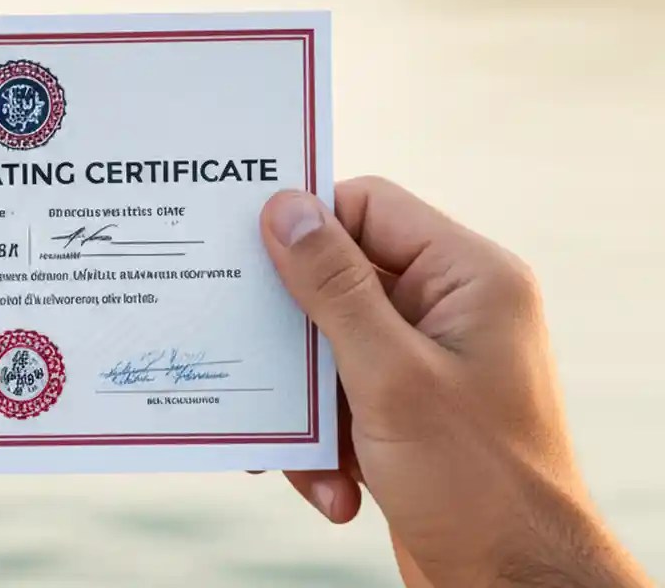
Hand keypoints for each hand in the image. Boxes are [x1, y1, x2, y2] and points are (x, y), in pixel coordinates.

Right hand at [260, 177, 649, 585]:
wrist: (515, 587)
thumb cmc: (476, 483)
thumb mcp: (390, 376)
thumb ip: (334, 288)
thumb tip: (286, 208)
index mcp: (468, 279)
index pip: (369, 209)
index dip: (306, 224)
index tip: (243, 250)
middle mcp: (450, 309)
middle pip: (338, 281)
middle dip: (294, 337)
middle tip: (244, 350)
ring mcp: (427, 361)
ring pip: (328, 346)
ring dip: (306, 404)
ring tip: (305, 454)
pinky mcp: (406, 409)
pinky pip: (338, 396)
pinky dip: (322, 440)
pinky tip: (332, 486)